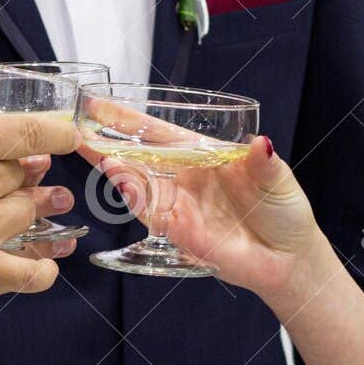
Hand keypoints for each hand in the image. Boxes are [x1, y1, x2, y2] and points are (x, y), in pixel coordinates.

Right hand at [0, 114, 80, 310]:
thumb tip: (1, 152)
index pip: (28, 132)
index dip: (56, 133)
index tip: (67, 136)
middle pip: (25, 175)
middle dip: (29, 177)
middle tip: (32, 180)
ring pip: (30, 213)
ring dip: (39, 211)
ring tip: (51, 208)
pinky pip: (30, 272)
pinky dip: (43, 268)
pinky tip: (45, 263)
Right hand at [98, 136, 330, 307]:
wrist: (287, 260)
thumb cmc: (284, 214)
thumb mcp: (278, 179)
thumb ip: (263, 164)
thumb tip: (259, 144)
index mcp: (204, 156)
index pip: (159, 132)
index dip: (129, 118)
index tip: (99, 104)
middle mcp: (184, 178)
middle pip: (137, 156)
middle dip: (105, 142)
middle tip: (76, 129)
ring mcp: (177, 205)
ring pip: (136, 183)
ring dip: (115, 167)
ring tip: (96, 151)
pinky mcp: (177, 232)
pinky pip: (149, 213)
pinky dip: (134, 197)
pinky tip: (122, 181)